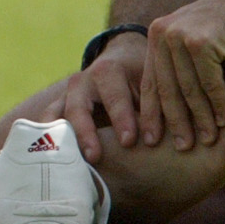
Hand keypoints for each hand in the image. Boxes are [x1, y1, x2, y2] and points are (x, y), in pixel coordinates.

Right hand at [49, 31, 147, 162]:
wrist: (122, 61)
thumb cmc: (144, 80)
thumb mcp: (152, 85)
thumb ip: (158, 107)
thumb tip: (180, 136)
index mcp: (109, 71)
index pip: (114, 96)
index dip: (123, 119)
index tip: (132, 141)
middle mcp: (82, 82)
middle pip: (77, 107)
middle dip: (86, 132)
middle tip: (94, 156)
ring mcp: (66, 96)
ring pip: (54, 116)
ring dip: (58, 139)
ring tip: (62, 162)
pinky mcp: (58, 109)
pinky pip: (46, 124)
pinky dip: (43, 140)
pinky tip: (45, 162)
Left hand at [142, 0, 224, 150]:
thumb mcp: (194, 40)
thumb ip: (179, 63)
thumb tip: (164, 103)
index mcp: (157, 35)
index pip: (151, 81)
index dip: (151, 113)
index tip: (149, 139)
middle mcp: (162, 34)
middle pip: (166, 89)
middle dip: (173, 122)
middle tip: (180, 147)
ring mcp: (180, 37)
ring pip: (188, 90)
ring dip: (199, 119)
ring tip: (205, 141)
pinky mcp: (201, 44)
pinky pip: (209, 84)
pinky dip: (218, 105)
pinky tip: (224, 122)